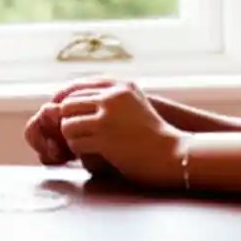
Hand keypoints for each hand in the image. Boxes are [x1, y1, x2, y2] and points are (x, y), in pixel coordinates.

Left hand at [59, 82, 187, 189]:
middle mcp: (113, 97)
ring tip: (82, 143)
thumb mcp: (135, 104)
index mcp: (120, 86)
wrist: (173, 154)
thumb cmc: (154, 134)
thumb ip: (112, 98)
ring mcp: (108, 117)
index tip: (66, 117)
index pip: (78, 88)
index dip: (67, 103)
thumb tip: (75, 98)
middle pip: (69, 104)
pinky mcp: (105, 138)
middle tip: (74, 134)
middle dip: (67, 120)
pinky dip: (77, 149)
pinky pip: (75, 142)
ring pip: (67, 123)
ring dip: (71, 137)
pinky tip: (87, 152)